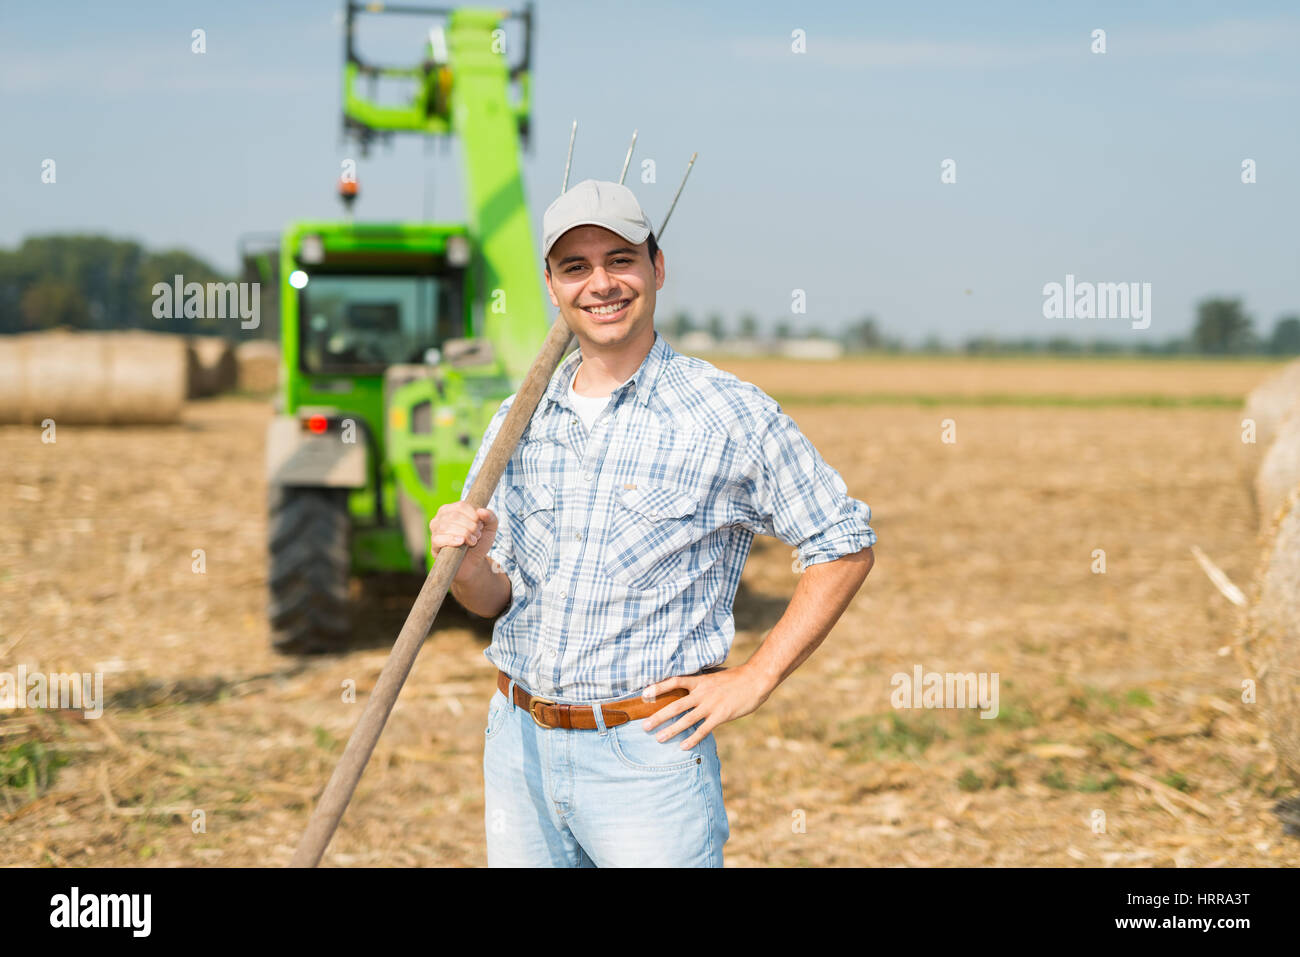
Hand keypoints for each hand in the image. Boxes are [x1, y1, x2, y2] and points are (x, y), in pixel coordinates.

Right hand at [429, 502, 497, 580]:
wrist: (474, 562)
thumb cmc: (479, 542)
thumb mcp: (490, 528)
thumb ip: (490, 517)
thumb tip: (481, 511)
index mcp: (452, 509)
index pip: (461, 506)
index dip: (473, 516)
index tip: (481, 525)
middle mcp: (441, 517)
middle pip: (454, 516)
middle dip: (470, 526)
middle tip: (478, 535)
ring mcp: (435, 530)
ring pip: (446, 526)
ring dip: (464, 534)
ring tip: (473, 541)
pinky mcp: (434, 544)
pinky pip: (438, 539)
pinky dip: (451, 539)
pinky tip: (460, 542)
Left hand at [639, 665, 774, 749]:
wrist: (756, 679)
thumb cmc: (736, 677)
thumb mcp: (715, 675)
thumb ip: (702, 681)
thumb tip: (690, 685)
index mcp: (699, 680)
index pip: (674, 681)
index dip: (658, 687)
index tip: (644, 694)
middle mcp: (702, 693)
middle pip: (675, 705)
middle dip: (658, 716)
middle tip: (644, 726)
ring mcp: (711, 705)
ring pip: (686, 720)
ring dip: (671, 730)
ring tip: (659, 738)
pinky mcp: (721, 716)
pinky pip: (703, 730)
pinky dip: (693, 739)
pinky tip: (683, 746)